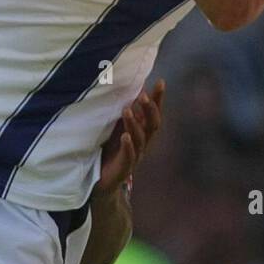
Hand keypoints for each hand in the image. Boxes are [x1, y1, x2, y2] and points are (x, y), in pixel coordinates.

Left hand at [96, 80, 165, 198]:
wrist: (102, 181)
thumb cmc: (110, 150)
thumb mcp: (118, 128)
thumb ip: (127, 112)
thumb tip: (130, 88)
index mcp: (143, 132)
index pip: (154, 113)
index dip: (158, 99)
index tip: (160, 82)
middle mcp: (143, 143)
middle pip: (153, 125)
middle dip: (149, 110)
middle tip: (142, 95)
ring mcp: (136, 156)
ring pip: (140, 139)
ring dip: (134, 124)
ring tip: (127, 110)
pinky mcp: (125, 168)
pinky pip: (129, 156)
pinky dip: (128, 145)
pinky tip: (124, 136)